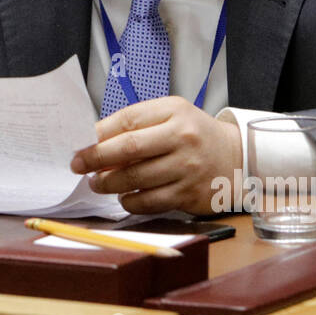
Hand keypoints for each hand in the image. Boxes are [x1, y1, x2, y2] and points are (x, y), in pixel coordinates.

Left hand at [70, 97, 241, 214]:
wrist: (236, 158)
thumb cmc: (194, 135)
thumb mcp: (170, 115)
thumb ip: (136, 124)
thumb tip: (95, 140)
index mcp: (174, 112)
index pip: (127, 120)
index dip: (98, 135)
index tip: (80, 145)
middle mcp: (183, 138)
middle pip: (129, 149)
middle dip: (96, 159)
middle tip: (79, 166)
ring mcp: (187, 168)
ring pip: (136, 179)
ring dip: (109, 183)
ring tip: (98, 182)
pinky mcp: (189, 194)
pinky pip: (149, 202)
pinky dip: (129, 201)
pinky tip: (124, 195)